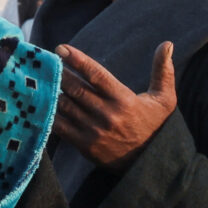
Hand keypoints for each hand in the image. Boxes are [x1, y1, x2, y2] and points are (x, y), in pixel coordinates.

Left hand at [53, 42, 176, 171]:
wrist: (151, 163)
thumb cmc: (156, 126)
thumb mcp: (164, 99)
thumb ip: (163, 72)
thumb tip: (167, 44)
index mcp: (124, 100)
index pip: (96, 75)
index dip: (78, 60)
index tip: (61, 48)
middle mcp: (107, 114)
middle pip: (75, 89)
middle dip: (59, 74)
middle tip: (47, 62)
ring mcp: (94, 131)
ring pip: (65, 106)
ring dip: (52, 92)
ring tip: (41, 80)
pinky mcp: (84, 145)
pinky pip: (60, 127)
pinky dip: (49, 114)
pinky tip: (41, 103)